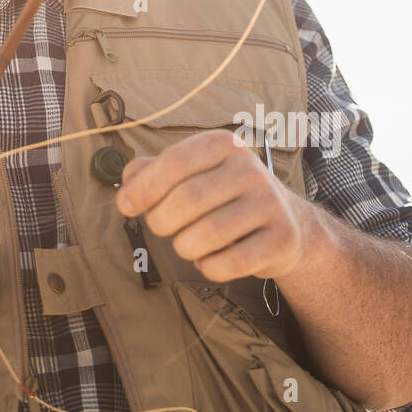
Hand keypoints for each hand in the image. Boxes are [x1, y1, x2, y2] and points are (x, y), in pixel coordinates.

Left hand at [115, 130, 313, 282]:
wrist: (286, 224)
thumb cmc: (221, 196)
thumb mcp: (190, 173)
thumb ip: (151, 173)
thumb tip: (127, 190)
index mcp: (223, 144)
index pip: (175, 162)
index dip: (144, 187)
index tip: (125, 206)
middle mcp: (250, 168)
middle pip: (188, 200)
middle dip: (161, 222)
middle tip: (162, 228)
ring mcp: (270, 203)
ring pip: (207, 234)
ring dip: (184, 247)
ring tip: (188, 243)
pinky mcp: (282, 239)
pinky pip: (228, 263)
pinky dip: (208, 267)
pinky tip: (211, 259)